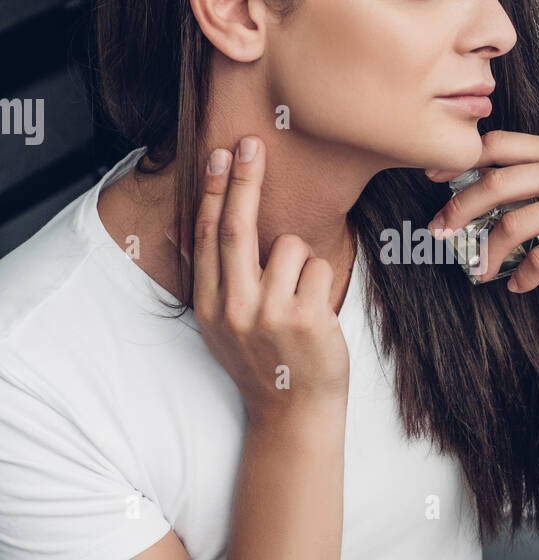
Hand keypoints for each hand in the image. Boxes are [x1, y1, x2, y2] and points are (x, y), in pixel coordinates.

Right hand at [186, 136, 349, 416]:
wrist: (294, 415)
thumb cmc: (266, 363)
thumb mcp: (224, 328)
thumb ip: (216, 283)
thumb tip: (194, 227)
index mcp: (211, 308)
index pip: (208, 238)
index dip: (214, 194)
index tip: (218, 157)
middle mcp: (235, 309)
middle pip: (237, 230)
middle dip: (243, 181)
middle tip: (252, 144)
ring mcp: (270, 314)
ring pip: (290, 247)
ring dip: (301, 262)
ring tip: (300, 301)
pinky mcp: (306, 318)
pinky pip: (319, 268)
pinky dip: (322, 282)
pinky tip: (317, 316)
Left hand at [425, 130, 538, 293]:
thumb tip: (487, 180)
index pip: (500, 144)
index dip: (461, 159)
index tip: (433, 177)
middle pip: (495, 183)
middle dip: (459, 209)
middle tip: (439, 231)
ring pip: (512, 225)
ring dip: (487, 253)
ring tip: (480, 270)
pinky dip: (523, 276)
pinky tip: (518, 284)